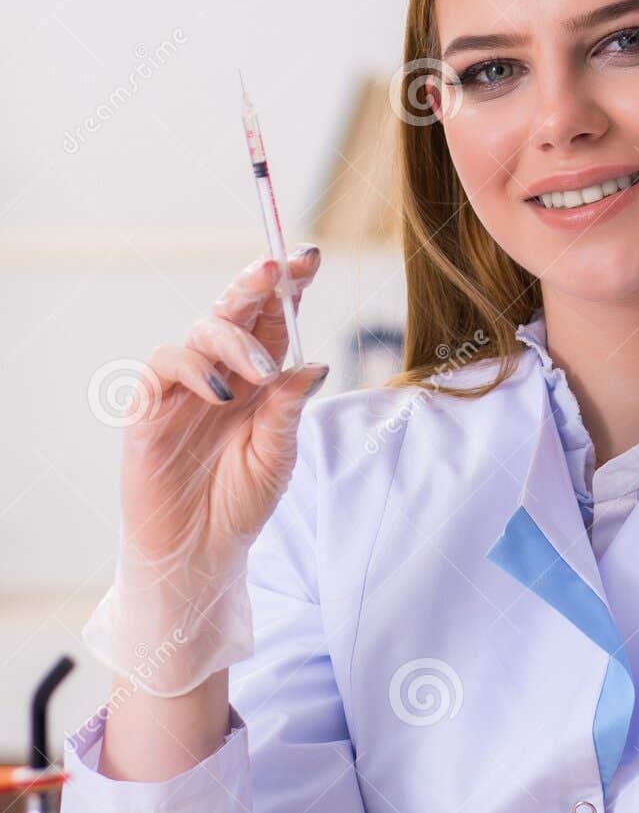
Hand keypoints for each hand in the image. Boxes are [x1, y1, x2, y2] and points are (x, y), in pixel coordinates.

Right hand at [121, 248, 326, 566]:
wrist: (199, 553)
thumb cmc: (240, 502)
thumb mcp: (278, 455)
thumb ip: (290, 408)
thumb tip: (316, 362)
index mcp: (257, 378)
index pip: (270, 320)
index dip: (287, 286)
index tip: (309, 259)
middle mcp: (219, 373)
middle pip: (233, 311)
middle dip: (256, 284)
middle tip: (279, 268)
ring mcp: (181, 388)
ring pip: (198, 332)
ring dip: (233, 339)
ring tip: (262, 372)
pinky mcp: (148, 409)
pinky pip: (162, 367)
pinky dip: (192, 369)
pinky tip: (220, 393)